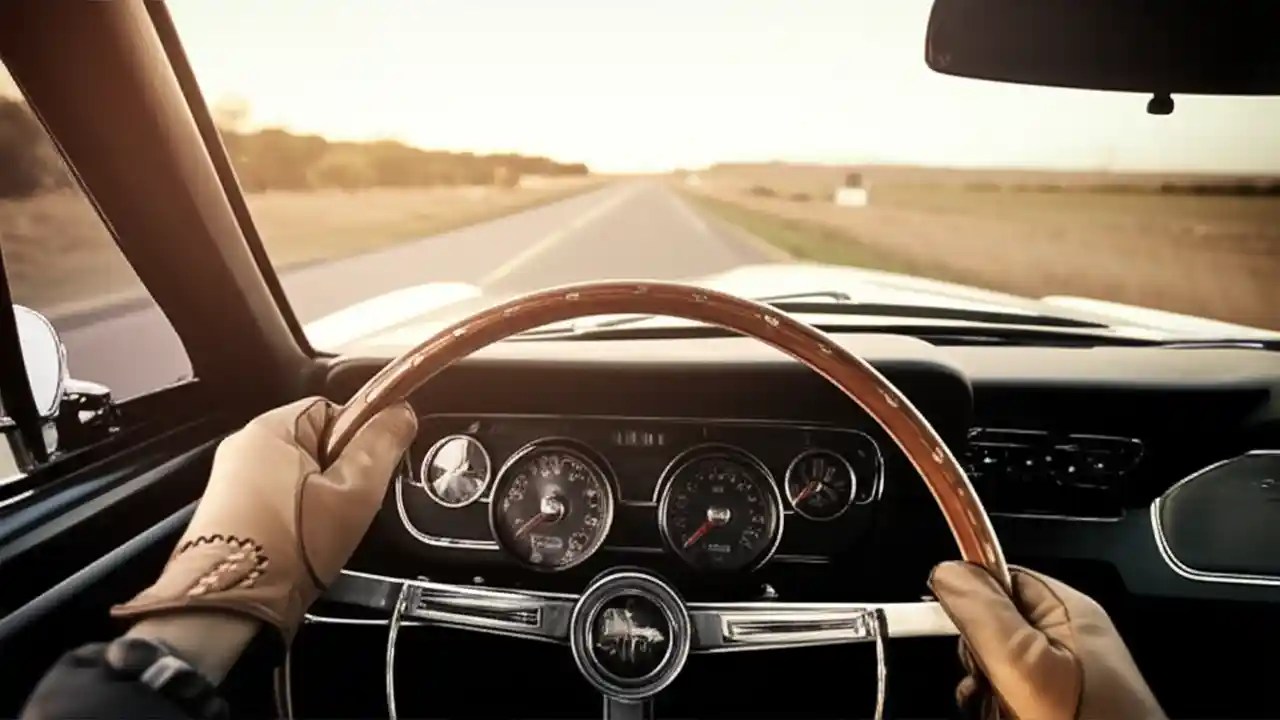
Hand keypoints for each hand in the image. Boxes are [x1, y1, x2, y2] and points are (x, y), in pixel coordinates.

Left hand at [112, 397, 416, 644]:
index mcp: (271, 429)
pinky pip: (277, 498)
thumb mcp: (353, 494)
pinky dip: (296, 516)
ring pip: (299, 474)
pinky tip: (301, 543)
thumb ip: (381, 445)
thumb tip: (402, 411)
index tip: (369, 472)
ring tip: (323, 531)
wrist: (227, 609)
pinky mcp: (227, 512)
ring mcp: (231, 481)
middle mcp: (244, 447)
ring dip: (318, 497)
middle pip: (316, 443)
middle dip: (339, 473)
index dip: (360, 438)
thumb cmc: (289, 548)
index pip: (334, 408)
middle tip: (348, 507)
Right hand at [928, 561, 1164, 719]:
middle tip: (993, 683)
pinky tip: (1007, 716)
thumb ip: (985, 614)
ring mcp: (1064, 675)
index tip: (960, 631)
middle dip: (979, 658)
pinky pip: (1011, 694)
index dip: (972, 601)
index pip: (1001, 577)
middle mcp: (1068, 640)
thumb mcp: (1026, 666)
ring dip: (987, 691)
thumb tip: (948, 571)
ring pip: (996, 666)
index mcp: (1068, 612)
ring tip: (1005, 709)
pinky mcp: (1057, 704)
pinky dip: (999, 708)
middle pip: (993, 626)